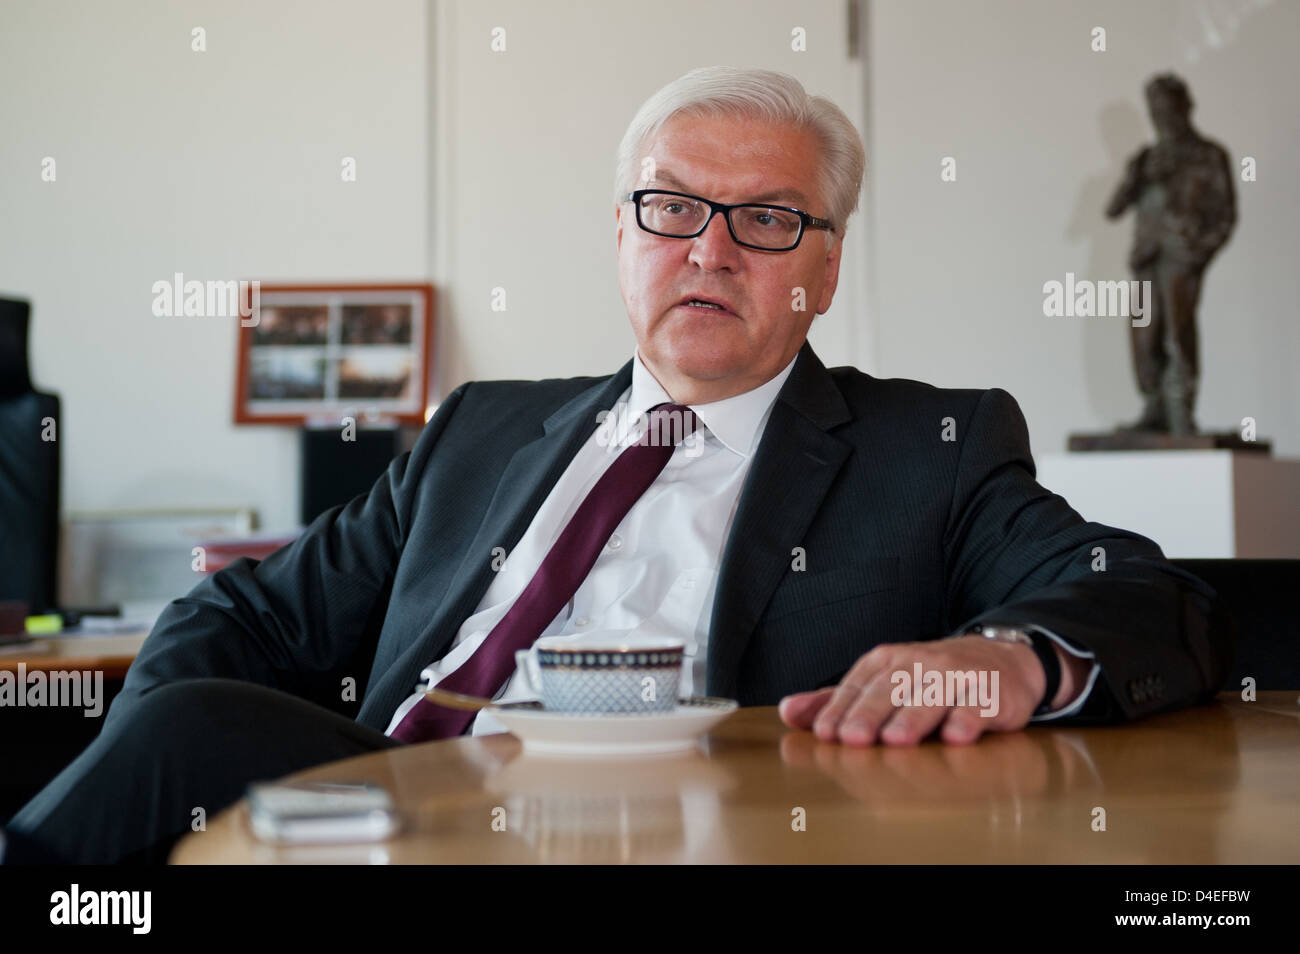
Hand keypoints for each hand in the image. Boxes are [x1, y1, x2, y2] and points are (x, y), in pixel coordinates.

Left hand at [778, 635, 1059, 746]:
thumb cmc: (929, 680)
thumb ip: (838, 700)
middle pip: (890, 691)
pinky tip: (956, 735)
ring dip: (914, 718)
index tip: (825, 733)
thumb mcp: (882, 682)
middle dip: (870, 715)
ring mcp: (957, 676)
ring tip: (897, 739)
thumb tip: (788, 712)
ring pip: (931, 698)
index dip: (841, 709)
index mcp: (886, 661)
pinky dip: (967, 719)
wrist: (1001, 662)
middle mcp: (919, 663)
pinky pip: (977, 706)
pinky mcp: (991, 692)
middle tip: (853, 739)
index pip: (858, 686)